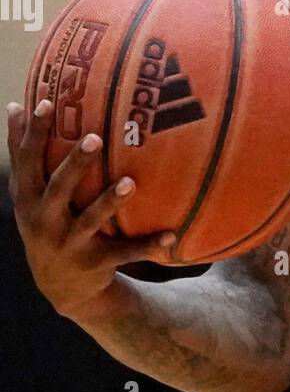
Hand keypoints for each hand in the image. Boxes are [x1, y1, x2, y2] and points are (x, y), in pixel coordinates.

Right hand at [7, 99, 174, 322]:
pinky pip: (125, 253)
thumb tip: (16, 103)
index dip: (31, 134)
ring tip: (130, 182)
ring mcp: (69, 244)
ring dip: (110, 202)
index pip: (26, 162)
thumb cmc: (46, 225)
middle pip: (58, 189)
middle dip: (75, 166)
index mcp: (28, 200)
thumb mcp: (28, 196)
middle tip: (95, 138)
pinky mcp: (95, 263)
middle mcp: (44, 222)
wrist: (61, 289)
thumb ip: (23, 156)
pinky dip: (148, 246)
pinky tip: (172, 235)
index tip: (44, 103)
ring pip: (92, 221)